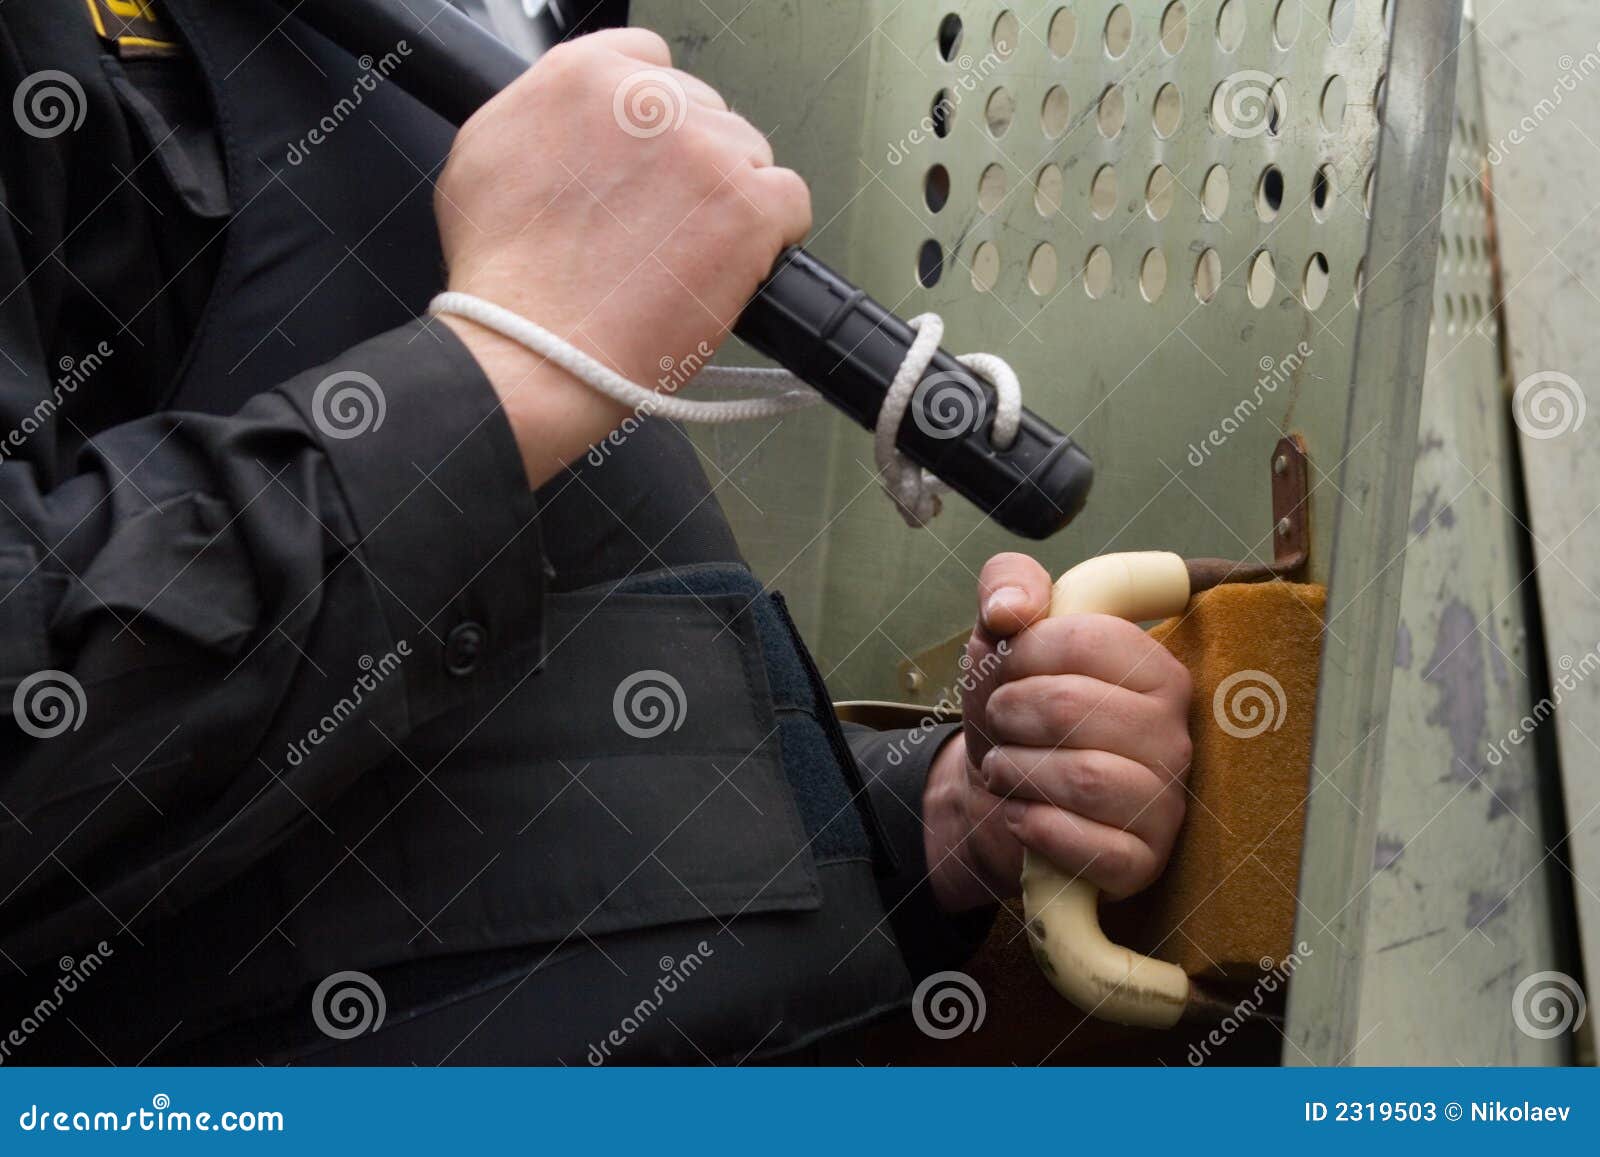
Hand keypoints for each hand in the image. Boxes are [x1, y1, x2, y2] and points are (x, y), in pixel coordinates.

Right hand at [433, 29, 810, 485]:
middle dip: (691, 168)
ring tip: (680, 259)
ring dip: (727, 203)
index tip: (652, 165)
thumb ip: (543, 112)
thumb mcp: (486, 154)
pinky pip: (789, 201)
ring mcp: (704, 151)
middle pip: (706, 114)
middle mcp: (647, 100)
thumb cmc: (501, 279)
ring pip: (749, 157)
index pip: (653, 65)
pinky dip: (772, 236)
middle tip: (658, 229)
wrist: (533, 353)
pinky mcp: (747, 206)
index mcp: (583, 76)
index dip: (657, 125)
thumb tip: (578, 118)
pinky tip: (733, 266)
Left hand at [923, 553, 1192, 911]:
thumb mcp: (1002, 637)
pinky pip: (1095, 850)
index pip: (1084, 639)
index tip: (1007, 671)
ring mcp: (1164, 802)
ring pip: (1084, 779)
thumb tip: (1011, 607)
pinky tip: (1021, 814)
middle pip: (1072, 707)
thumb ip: (1008, 584)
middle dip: (1009, 712)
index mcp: (1154, 669)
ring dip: (1016, 770)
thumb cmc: (1015, 714)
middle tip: (999, 722)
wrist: (995, 795)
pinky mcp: (1143, 861)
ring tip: (1003, 767)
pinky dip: (1036, 827)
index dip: (1022, 654)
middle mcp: (1172, 734)